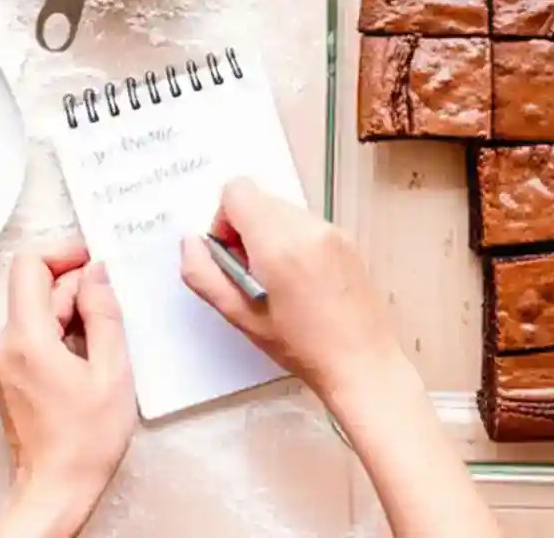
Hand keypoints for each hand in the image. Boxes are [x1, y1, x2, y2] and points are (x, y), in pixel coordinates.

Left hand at [0, 247, 135, 537]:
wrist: (55, 492)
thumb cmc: (84, 443)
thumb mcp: (112, 371)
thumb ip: (104, 314)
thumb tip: (97, 274)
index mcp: (26, 340)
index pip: (29, 266)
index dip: (63, 254)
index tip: (93, 261)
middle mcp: (5, 347)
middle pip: (35, 290)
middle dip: (75, 290)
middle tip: (111, 310)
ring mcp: (3, 364)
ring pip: (36, 315)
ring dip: (71, 316)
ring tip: (103, 346)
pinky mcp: (9, 378)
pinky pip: (34, 338)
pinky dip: (61, 337)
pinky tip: (88, 361)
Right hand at [179, 178, 403, 403]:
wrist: (362, 362)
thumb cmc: (302, 346)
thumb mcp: (240, 317)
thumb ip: (204, 275)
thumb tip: (190, 242)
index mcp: (279, 243)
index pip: (237, 191)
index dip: (224, 220)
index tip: (231, 255)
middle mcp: (308, 227)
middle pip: (259, 199)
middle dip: (246, 230)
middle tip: (252, 275)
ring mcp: (332, 230)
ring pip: (282, 211)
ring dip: (269, 236)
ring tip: (278, 281)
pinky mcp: (347, 238)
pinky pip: (306, 224)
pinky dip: (293, 242)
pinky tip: (300, 281)